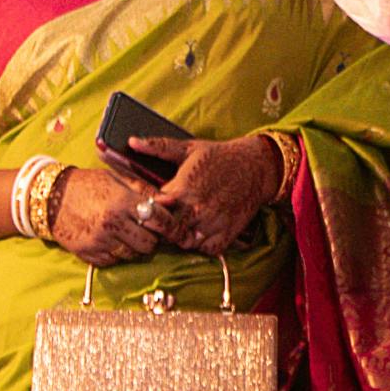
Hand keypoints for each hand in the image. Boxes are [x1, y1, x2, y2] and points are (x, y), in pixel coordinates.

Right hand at [45, 162, 169, 267]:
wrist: (49, 198)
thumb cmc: (86, 185)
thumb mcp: (116, 180)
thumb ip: (145, 191)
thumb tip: (172, 200)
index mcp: (121, 202)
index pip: (158, 219)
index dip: (170, 225)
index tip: (172, 226)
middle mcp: (112, 224)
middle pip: (149, 243)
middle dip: (152, 238)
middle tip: (146, 230)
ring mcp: (99, 241)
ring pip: (132, 255)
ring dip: (134, 246)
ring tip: (126, 233)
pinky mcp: (89, 254)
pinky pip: (114, 261)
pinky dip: (117, 253)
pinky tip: (111, 239)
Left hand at [145, 135, 277, 251]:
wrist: (257, 166)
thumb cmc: (220, 156)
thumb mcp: (188, 148)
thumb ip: (158, 147)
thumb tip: (132, 141)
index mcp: (182, 189)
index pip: (152, 211)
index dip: (147, 211)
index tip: (148, 207)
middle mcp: (196, 210)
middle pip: (166, 232)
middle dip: (161, 228)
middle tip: (163, 220)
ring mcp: (212, 224)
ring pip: (184, 243)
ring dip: (180, 237)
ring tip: (182, 224)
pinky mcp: (227, 234)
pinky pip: (206, 249)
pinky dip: (201, 244)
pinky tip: (199, 231)